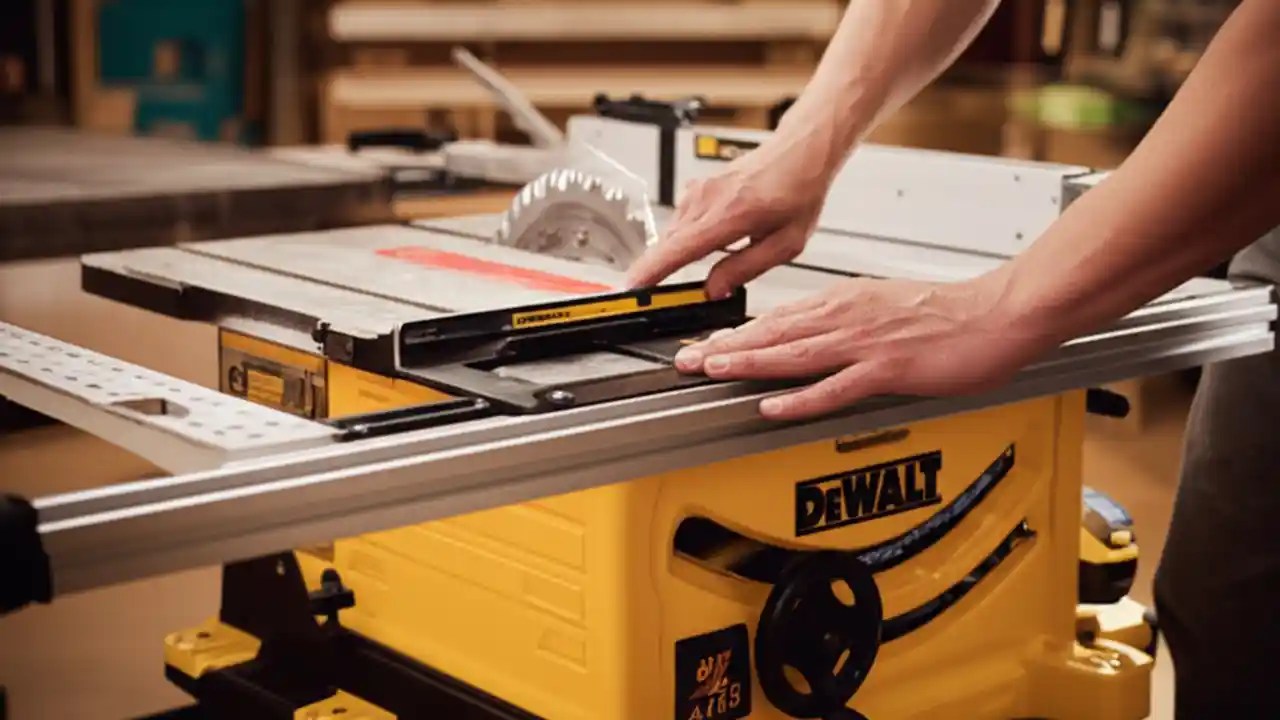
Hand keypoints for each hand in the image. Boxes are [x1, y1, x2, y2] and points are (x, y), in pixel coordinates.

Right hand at [625, 132, 835, 298]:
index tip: (634, 287)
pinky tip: (712, 239)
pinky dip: (687, 237)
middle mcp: (709, 200)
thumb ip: (746, 268)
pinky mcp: (697, 188)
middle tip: (666, 294)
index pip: (681, 248)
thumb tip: (715, 289)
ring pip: (673, 233)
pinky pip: (681, 221)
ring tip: (711, 259)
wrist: (799, 152)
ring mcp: (699, 191)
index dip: (653, 270)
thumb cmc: (799, 191)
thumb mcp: (786, 244)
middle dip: (662, 269)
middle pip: (669, 244)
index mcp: (732, 215)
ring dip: (680, 253)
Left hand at [672, 275, 1060, 419]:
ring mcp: (865, 342)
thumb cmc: (949, 316)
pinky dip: (799, 398)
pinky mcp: (887, 368)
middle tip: (687, 359)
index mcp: (846, 300)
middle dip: (726, 346)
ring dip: (748, 363)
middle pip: (775, 333)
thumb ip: (848, 322)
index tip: (707, 344)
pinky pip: (835, 386)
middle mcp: (847, 315)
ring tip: (711, 372)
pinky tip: (772, 405)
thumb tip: (818, 338)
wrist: (998, 315)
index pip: (780, 317)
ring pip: (793, 354)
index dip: (739, 333)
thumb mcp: (885, 308)